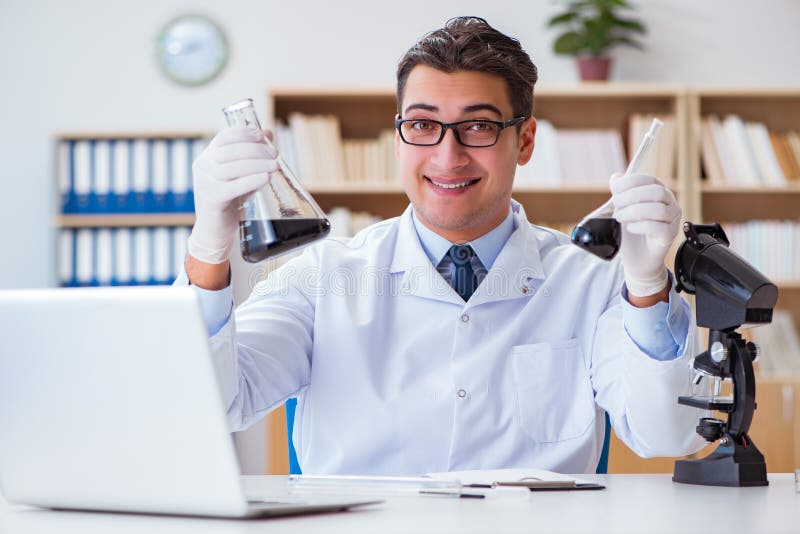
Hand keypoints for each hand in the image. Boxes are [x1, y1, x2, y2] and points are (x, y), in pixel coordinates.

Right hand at [187, 127, 278, 263]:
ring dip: (258, 164)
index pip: (224, 137)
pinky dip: (251, 181)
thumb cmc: (231, 199)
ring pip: (233, 167)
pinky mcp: (212, 199)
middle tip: (275, 154)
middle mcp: (203, 166)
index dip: (243, 133)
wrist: (215, 230)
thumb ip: (252, 155)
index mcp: (209, 156)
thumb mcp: (241, 174)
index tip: (261, 136)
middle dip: (256, 150)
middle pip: (231, 151)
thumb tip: (269, 133)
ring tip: (275, 166)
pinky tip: (265, 178)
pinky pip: (233, 187)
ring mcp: (205, 183)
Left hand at [611, 173, 681, 297]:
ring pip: (659, 210)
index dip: (631, 182)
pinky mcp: (670, 236)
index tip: (615, 190)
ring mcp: (672, 220)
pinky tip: (631, 228)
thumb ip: (620, 194)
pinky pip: (660, 228)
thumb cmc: (631, 233)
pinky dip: (641, 226)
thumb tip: (616, 177)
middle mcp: (670, 204)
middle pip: (657, 192)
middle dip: (632, 197)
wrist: (636, 259)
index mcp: (659, 192)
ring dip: (635, 212)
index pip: (649, 179)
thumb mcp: (622, 209)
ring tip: (620, 218)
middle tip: (616, 206)